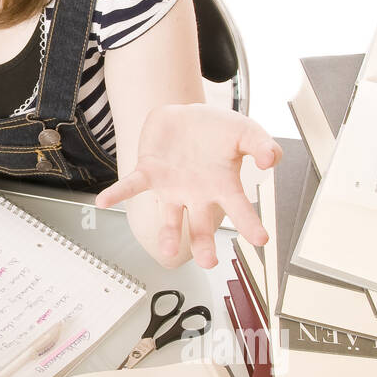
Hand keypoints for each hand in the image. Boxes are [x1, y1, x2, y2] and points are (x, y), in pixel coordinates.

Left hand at [94, 104, 282, 268]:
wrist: (185, 115)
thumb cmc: (217, 130)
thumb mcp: (245, 131)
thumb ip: (261, 144)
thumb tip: (273, 159)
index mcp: (223, 186)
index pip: (240, 209)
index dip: (250, 224)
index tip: (260, 240)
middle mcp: (197, 195)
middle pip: (201, 226)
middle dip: (204, 244)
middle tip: (208, 262)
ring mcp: (172, 188)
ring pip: (169, 217)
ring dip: (167, 234)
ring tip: (165, 252)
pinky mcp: (149, 174)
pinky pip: (132, 187)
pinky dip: (118, 194)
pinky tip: (104, 201)